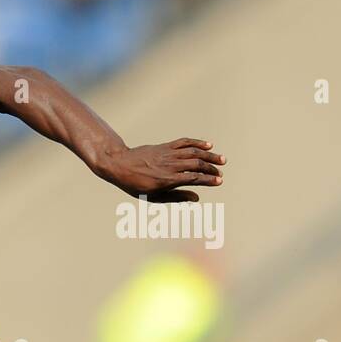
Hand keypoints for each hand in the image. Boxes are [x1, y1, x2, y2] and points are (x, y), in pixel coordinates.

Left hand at [95, 138, 225, 202]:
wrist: (119, 164)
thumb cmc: (135, 184)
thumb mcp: (152, 196)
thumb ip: (175, 197)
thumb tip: (196, 199)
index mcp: (167, 180)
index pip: (193, 179)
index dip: (208, 180)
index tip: (219, 181)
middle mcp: (169, 166)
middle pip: (197, 165)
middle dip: (212, 168)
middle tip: (221, 173)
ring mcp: (168, 154)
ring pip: (194, 152)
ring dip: (209, 155)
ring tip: (222, 159)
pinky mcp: (165, 146)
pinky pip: (185, 142)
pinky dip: (198, 143)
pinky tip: (208, 145)